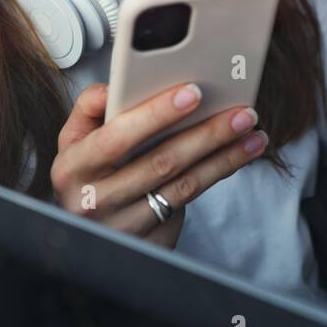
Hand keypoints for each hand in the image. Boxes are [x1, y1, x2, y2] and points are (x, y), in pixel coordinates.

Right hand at [50, 82, 267, 248]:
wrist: (91, 237)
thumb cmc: (88, 176)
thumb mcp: (74, 143)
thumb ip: (90, 110)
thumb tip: (113, 88)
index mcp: (73, 168)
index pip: (116, 137)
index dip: (155, 115)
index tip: (193, 92)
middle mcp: (94, 199)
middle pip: (161, 162)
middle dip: (207, 134)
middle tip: (242, 112)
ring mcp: (124, 224)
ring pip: (184, 184)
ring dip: (224, 155)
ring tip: (253, 132)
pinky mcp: (151, 238)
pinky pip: (191, 199)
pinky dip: (219, 172)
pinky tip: (241, 154)